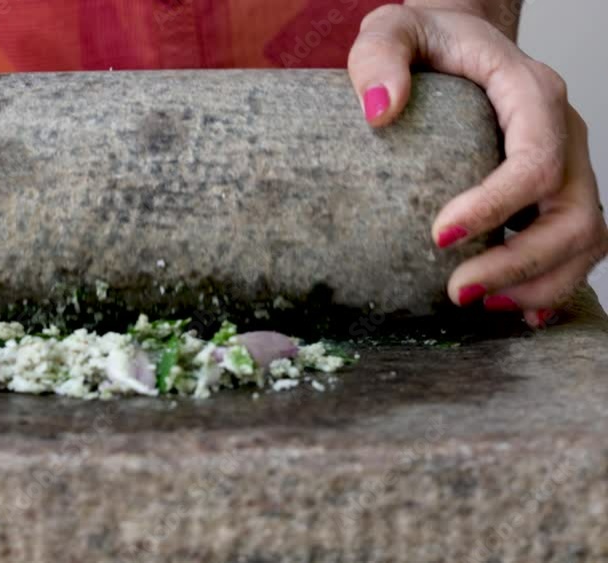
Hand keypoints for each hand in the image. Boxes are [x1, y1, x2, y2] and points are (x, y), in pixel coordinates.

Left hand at [347, 4, 607, 326]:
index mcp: (531, 92)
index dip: (497, 206)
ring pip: (586, 238)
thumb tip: (380, 110)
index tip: (439, 237)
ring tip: (482, 305)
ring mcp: (567, 166)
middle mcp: (563, 133)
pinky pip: (573, 246)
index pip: (536, 160)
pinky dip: (549, 282)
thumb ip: (380, 58)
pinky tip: (513, 308)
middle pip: (573, 213)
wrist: (459, 40)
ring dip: (540, 283)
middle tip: (458, 292)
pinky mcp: (555, 192)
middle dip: (522, 263)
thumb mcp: (393, 29)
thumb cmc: (427, 37)